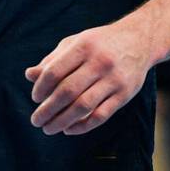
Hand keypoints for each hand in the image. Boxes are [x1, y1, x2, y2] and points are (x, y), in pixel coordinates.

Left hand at [24, 22, 153, 134]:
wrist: (140, 40)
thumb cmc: (99, 43)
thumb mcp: (75, 43)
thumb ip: (53, 60)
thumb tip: (29, 75)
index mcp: (83, 47)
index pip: (55, 71)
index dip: (41, 88)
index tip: (35, 98)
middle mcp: (99, 62)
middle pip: (67, 91)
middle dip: (48, 109)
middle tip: (36, 120)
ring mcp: (114, 79)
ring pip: (83, 106)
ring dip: (62, 121)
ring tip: (48, 128)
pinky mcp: (125, 95)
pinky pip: (101, 115)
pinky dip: (83, 126)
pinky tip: (69, 129)